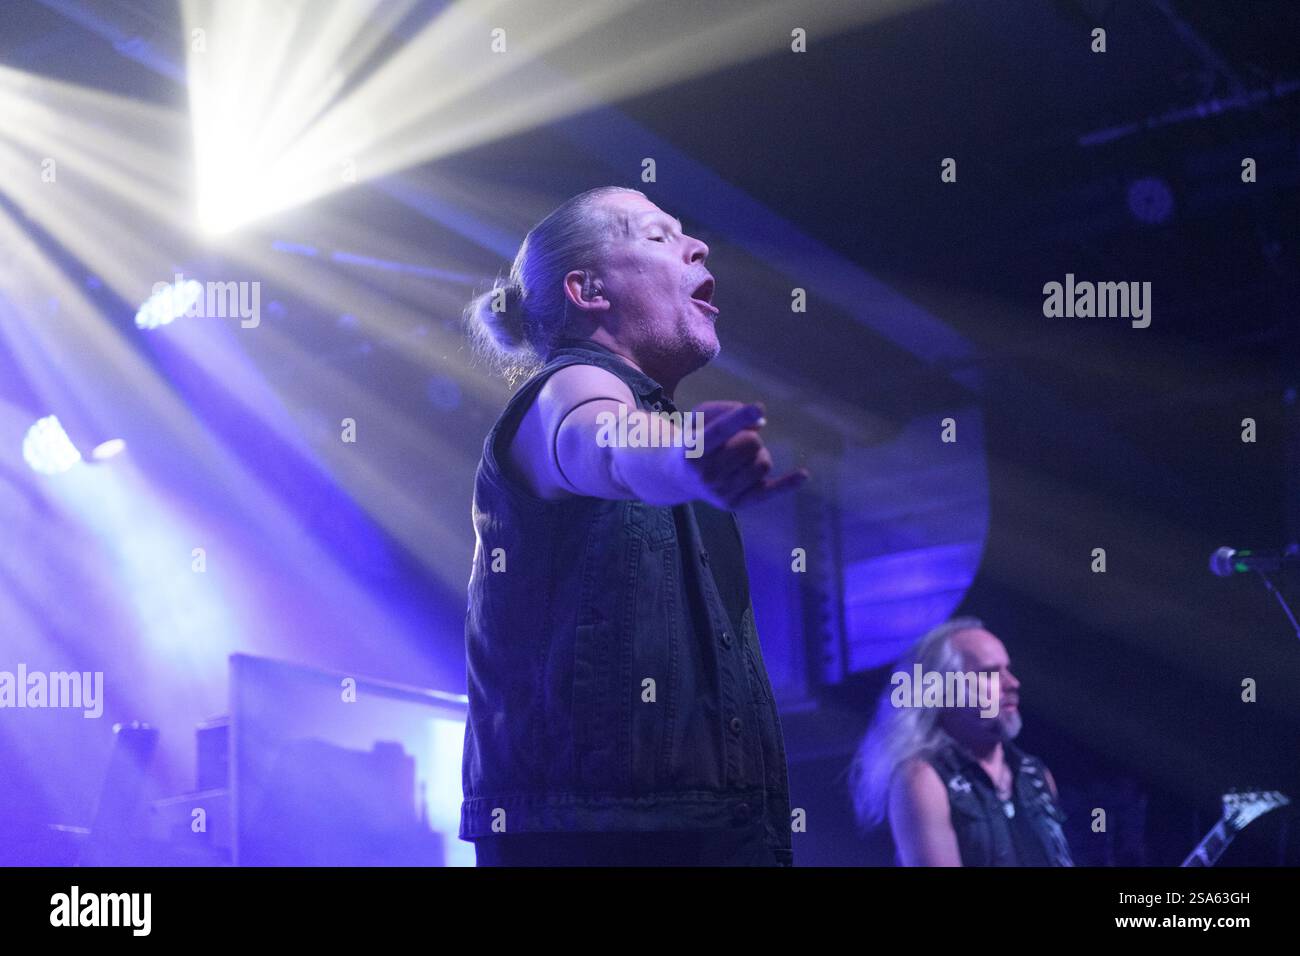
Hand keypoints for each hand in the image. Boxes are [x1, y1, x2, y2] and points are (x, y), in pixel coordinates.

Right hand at [687, 401, 809, 509]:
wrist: (679, 476)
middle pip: (750, 444)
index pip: (721, 430)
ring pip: (763, 464)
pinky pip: (769, 491)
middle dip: (750, 436)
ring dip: (759, 454)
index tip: (758, 407)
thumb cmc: (694, 438)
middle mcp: (706, 474)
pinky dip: (787, 484)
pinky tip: (803, 475)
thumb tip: (760, 424)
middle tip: (737, 440)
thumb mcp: (699, 417)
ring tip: (742, 456)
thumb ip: (725, 410)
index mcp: (694, 448)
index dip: (740, 418)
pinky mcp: (736, 504)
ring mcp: (721, 492)